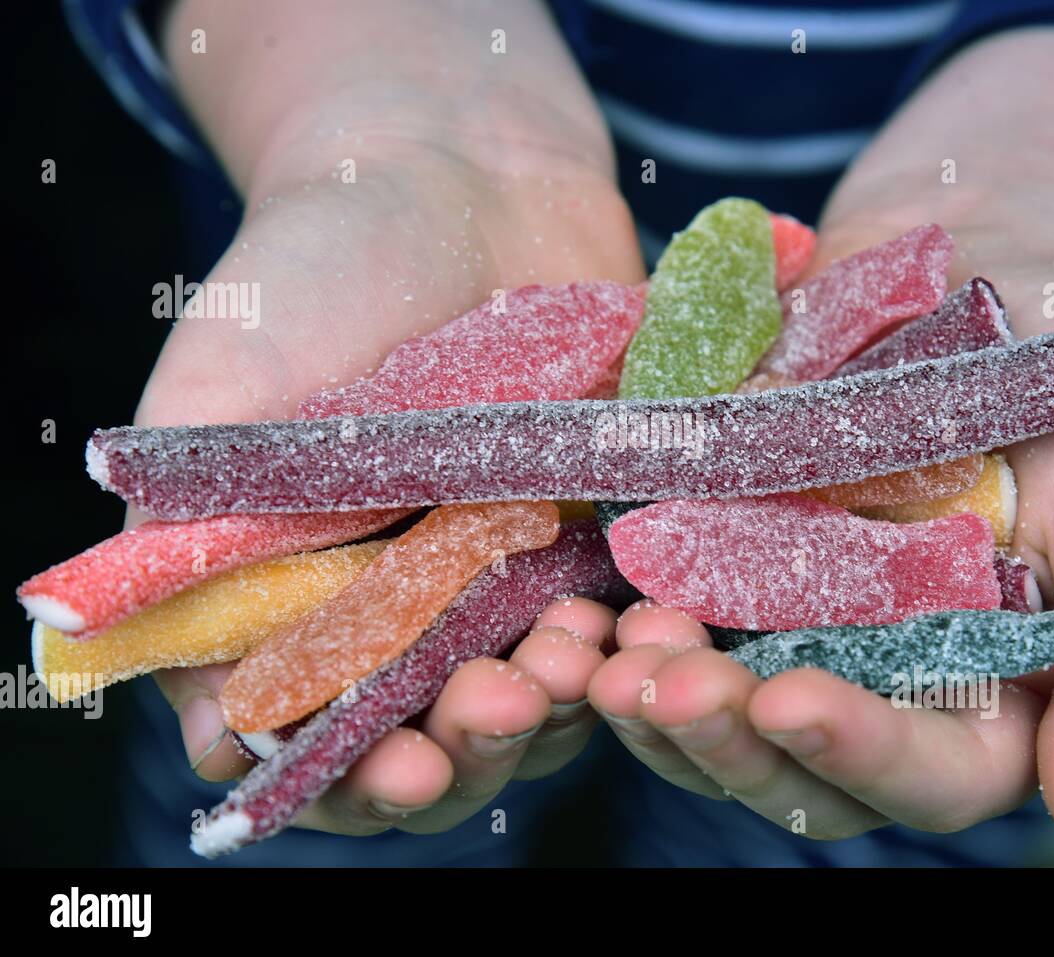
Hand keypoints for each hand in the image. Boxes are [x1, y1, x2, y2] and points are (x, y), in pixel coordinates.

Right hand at [139, 106, 642, 833]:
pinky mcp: (594, 531)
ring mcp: (505, 575)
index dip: (352, 776)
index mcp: (300, 594)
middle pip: (438, 737)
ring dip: (555, 704)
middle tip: (495, 705)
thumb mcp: (224, 389)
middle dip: (468, 746)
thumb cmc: (317, 268)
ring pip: (535, 696)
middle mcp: (405, 605)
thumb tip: (185, 709)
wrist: (459, 175)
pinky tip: (641, 624)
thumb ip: (188, 532)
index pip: (318, 736)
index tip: (395, 764)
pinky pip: (620, 618)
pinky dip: (632, 641)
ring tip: (567, 654)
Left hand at [586, 226, 1053, 839]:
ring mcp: (795, 641)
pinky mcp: (726, 583)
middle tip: (664, 681)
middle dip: (725, 740)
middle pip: (800, 774)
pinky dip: (619, 639)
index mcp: (989, 696)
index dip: (862, 751)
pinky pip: (664, 639)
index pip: (934, 774)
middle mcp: (883, 689)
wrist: (970, 276)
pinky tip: (583, 612)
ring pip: (716, 727)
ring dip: (655, 705)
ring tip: (606, 651)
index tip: (788, 699)